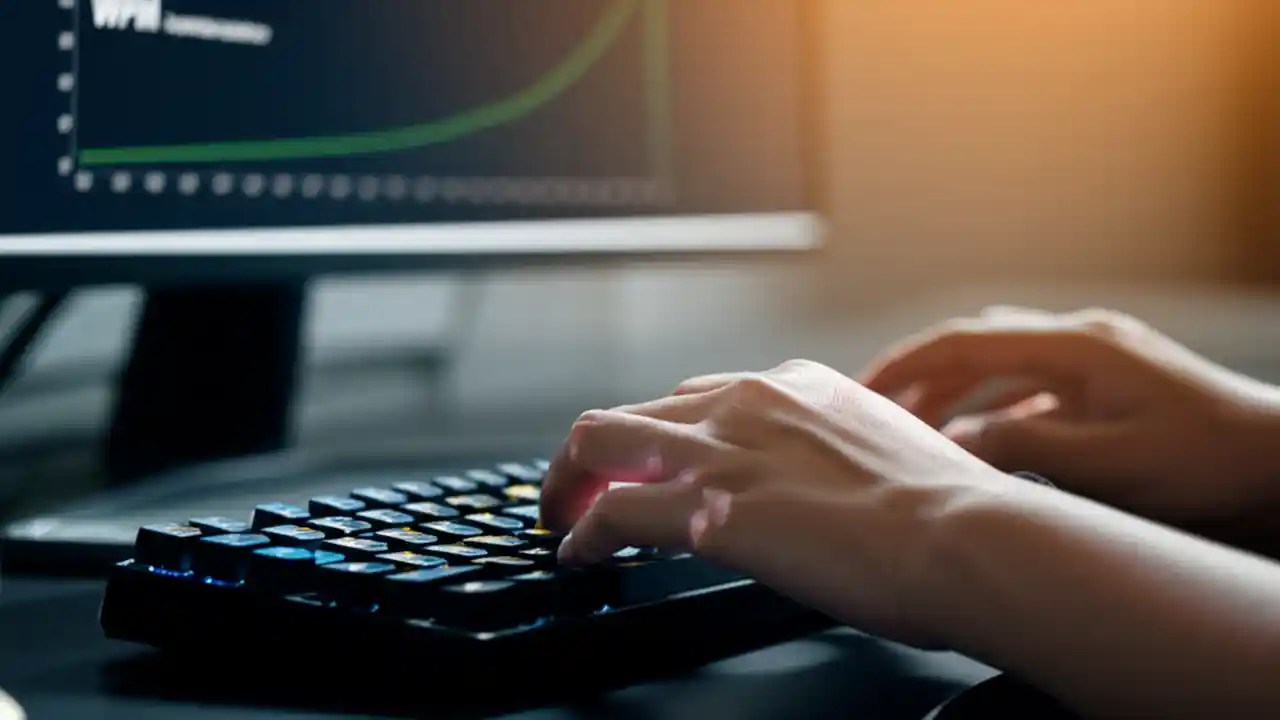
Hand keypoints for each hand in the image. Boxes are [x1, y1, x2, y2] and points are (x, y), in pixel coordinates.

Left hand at [538, 359, 1017, 647]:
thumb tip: (835, 490)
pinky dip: (583, 532)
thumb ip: (842, 457)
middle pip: (637, 409)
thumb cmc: (948, 508)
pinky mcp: (703, 508)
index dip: (666, 431)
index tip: (655, 458)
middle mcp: (747, 402)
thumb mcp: (889, 454)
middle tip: (582, 485)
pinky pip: (612, 511)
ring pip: (600, 441)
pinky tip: (579, 554)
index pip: (701, 396)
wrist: (962, 534)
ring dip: (567, 480)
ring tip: (558, 514)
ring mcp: (720, 450)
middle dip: (599, 450)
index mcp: (796, 386)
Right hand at [859, 306, 1279, 528]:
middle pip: (977, 349)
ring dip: (957, 397)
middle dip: (922, 380)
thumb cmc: (1209, 463)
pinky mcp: (1110, 386)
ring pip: (1003, 369)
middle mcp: (1081, 342)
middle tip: (877, 415)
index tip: (863, 392)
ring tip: (918, 433)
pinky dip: (997, 412)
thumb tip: (954, 440)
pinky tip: (983, 442)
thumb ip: (1025, 448)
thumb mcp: (1110, 463)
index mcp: (1075, 347)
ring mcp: (1098, 362)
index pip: (965, 341)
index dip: (905, 365)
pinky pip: (1034, 391)